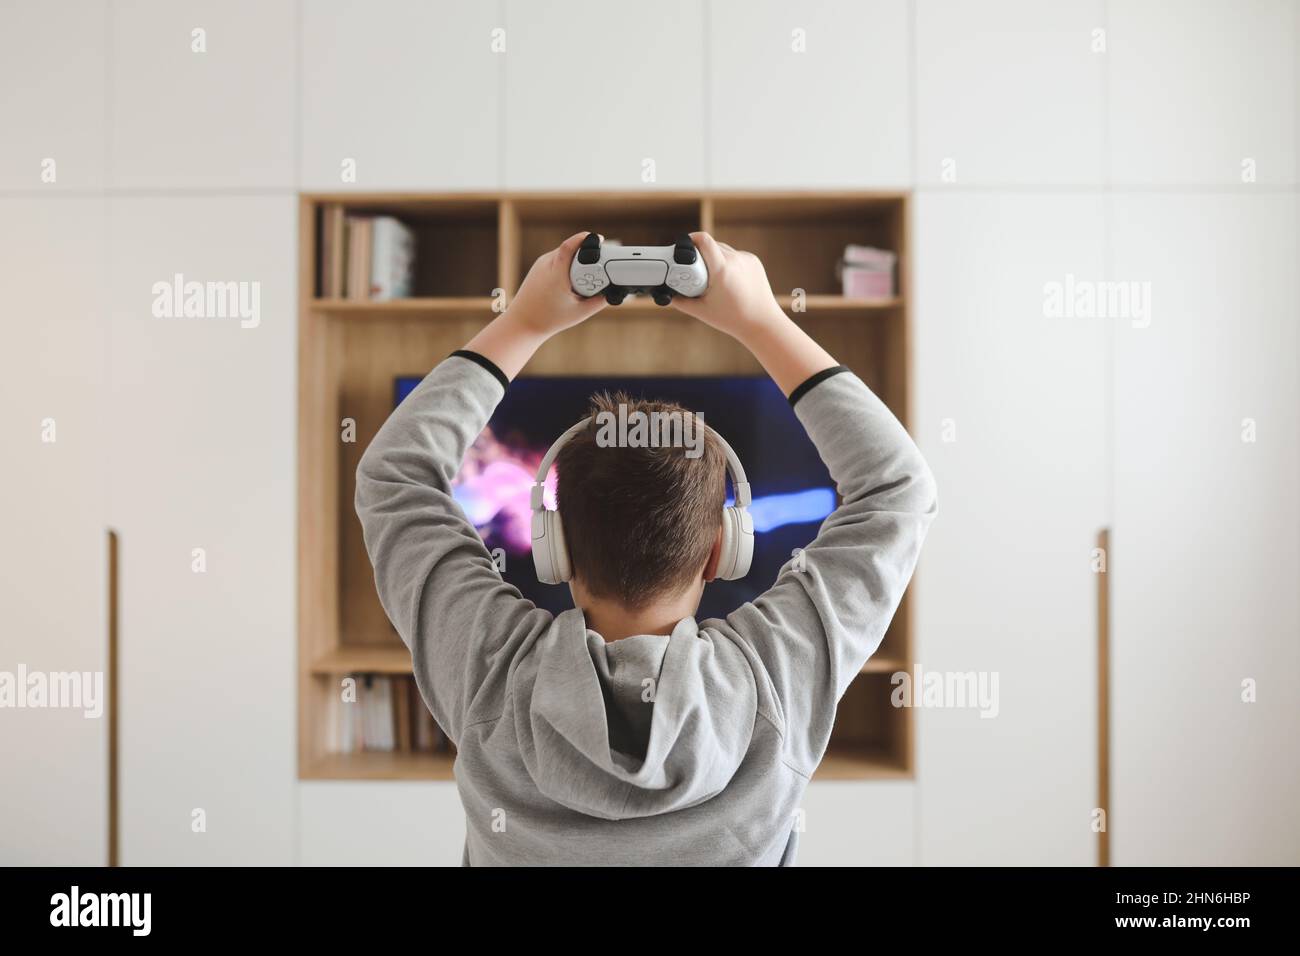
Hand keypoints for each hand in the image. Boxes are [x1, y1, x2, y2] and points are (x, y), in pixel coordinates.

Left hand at [505, 231, 606, 335]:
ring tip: (585, 274)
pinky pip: (556, 259)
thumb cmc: (549, 319)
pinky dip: (567, 264)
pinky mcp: (538, 268)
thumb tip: (612, 293)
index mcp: (556, 273)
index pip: (570, 246)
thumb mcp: (579, 312)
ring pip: (563, 253)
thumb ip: (599, 302)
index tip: (598, 238)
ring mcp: (540, 264)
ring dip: (576, 258)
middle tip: (599, 262)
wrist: (523, 323)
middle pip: (570, 248)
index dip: (584, 238)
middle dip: (585, 252)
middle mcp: (546, 264)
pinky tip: (573, 276)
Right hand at [670, 232, 787, 338]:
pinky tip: (727, 278)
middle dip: (700, 253)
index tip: (683, 246)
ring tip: (711, 276)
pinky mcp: (754, 261)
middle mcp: (736, 260)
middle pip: (711, 244)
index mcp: (722, 270)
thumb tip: (667, 294)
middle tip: (694, 269)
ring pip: (723, 248)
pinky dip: (727, 262)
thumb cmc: (733, 319)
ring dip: (714, 257)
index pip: (703, 240)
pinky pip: (735, 255)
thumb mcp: (701, 311)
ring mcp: (747, 259)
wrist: (762, 323)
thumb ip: (680, 301)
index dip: (690, 239)